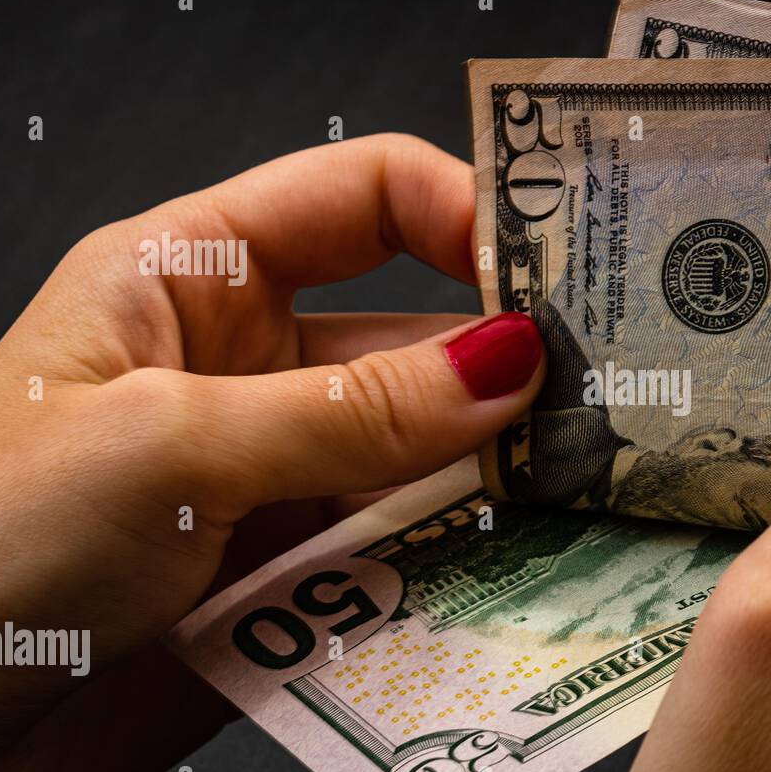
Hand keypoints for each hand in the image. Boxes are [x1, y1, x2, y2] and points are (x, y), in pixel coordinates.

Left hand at [0, 134, 542, 771]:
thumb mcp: (168, 450)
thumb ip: (350, 412)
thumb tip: (506, 365)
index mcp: (191, 277)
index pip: (360, 199)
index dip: (462, 214)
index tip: (553, 272)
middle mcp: (246, 367)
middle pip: (411, 335)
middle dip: (502, 365)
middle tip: (602, 396)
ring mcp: (275, 474)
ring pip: (421, 452)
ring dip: (491, 471)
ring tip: (580, 487)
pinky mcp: (293, 571)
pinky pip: (403, 547)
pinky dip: (462, 556)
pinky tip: (517, 564)